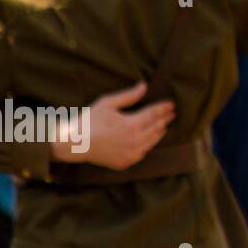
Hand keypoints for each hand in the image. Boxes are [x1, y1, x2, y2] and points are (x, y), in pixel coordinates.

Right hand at [50, 81, 175, 168]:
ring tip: (164, 126)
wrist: (74, 144)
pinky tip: (149, 141)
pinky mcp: (125, 162)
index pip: (154, 114)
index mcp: (131, 125)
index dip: (164, 108)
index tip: (171, 104)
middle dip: (164, 119)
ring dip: (159, 133)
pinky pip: (142, 154)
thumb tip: (144, 85)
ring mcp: (130, 154)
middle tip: (172, 114)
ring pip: (151, 142)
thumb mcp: (107, 103)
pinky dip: (147, 146)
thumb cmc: (89, 121)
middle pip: (156, 128)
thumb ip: (128, 96)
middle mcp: (134, 141)